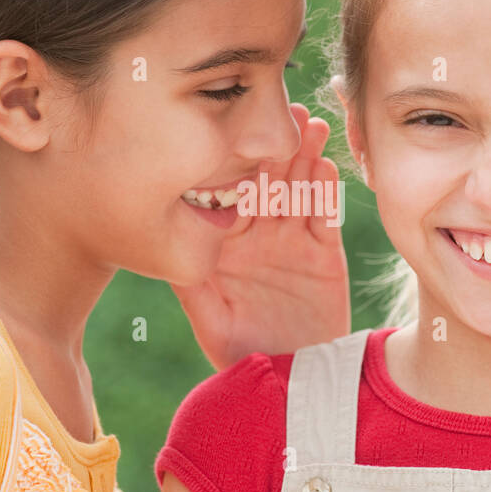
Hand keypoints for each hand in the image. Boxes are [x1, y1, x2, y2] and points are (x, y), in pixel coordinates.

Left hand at [171, 103, 350, 370]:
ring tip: (310, 126)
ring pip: (299, 190)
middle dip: (276, 146)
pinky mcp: (324, 255)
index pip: (231, 192)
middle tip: (284, 110)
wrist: (292, 381)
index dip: (235, 160)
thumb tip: (165, 242)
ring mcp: (292, 242)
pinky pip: (323, 218)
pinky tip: (325, 168)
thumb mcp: (208, 318)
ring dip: (305, 157)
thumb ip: (191, 282)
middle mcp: (259, 235)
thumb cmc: (242, 353)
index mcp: (227, 242)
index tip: (236, 128)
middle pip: (269, 180)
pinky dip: (325, 194)